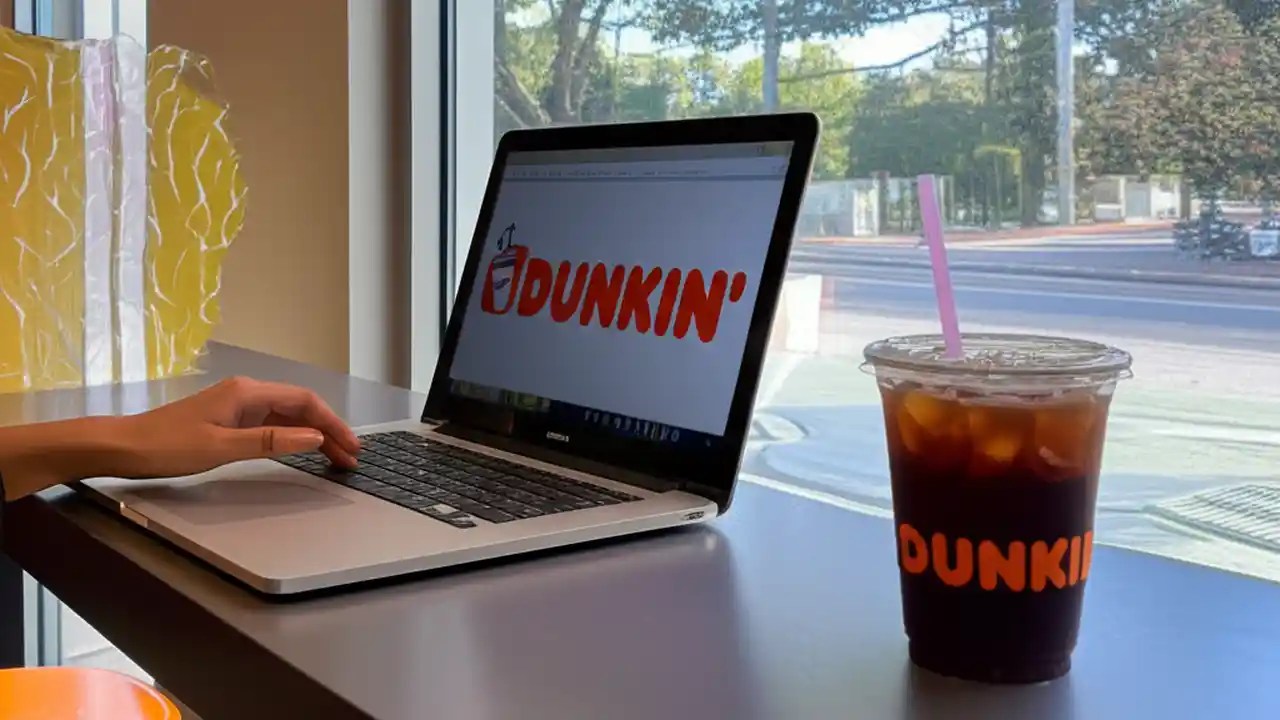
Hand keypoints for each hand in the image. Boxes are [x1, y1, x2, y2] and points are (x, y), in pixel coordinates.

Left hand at [114, 376, 360, 478]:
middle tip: (350, 457)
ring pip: (288, 417)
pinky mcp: (230, 419)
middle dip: (329, 430)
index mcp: (247, 393)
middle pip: (300, 408)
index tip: (351, 446)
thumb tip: (312, 437)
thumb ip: (270, 441)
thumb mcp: (221, 448)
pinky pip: (273, 424)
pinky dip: (293, 437)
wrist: (123, 446)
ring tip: (335, 458)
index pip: (304, 402)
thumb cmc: (167, 446)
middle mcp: (246, 393)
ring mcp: (238, 406)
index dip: (333, 423)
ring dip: (313, 435)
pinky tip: (303, 450)